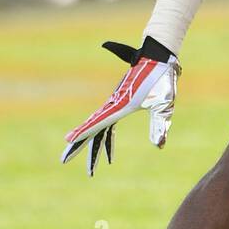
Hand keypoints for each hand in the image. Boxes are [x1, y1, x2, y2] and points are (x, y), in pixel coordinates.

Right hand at [61, 37, 180, 175]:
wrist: (158, 58)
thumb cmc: (162, 79)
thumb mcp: (164, 103)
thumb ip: (160, 124)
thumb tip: (158, 145)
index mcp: (121, 104)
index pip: (98, 122)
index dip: (83, 132)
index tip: (68, 140)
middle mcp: (113, 105)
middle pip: (92, 128)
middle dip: (78, 146)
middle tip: (63, 160)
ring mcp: (115, 104)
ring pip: (98, 129)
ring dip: (92, 148)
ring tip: (90, 170)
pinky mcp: (121, 104)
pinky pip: (109, 126)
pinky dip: (107, 141)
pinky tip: (109, 156)